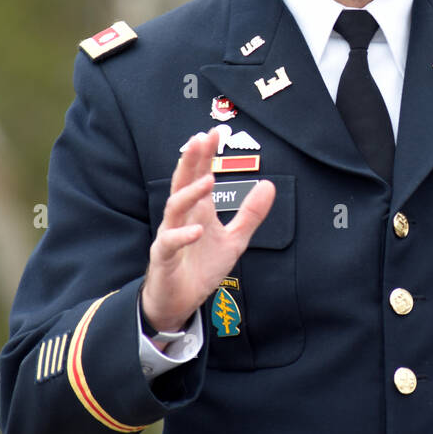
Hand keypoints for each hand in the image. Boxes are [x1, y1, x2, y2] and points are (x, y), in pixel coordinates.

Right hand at [141, 127, 274, 331]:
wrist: (179, 301)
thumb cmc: (201, 267)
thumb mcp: (234, 239)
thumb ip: (250, 214)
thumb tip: (268, 185)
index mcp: (197, 211)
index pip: (198, 175)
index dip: (205, 154)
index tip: (214, 132)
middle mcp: (181, 218)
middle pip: (182, 183)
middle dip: (191, 161)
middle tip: (200, 140)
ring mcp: (170, 235)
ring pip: (174, 208)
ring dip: (191, 193)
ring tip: (208, 179)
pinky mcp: (164, 257)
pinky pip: (170, 242)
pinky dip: (183, 235)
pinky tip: (198, 230)